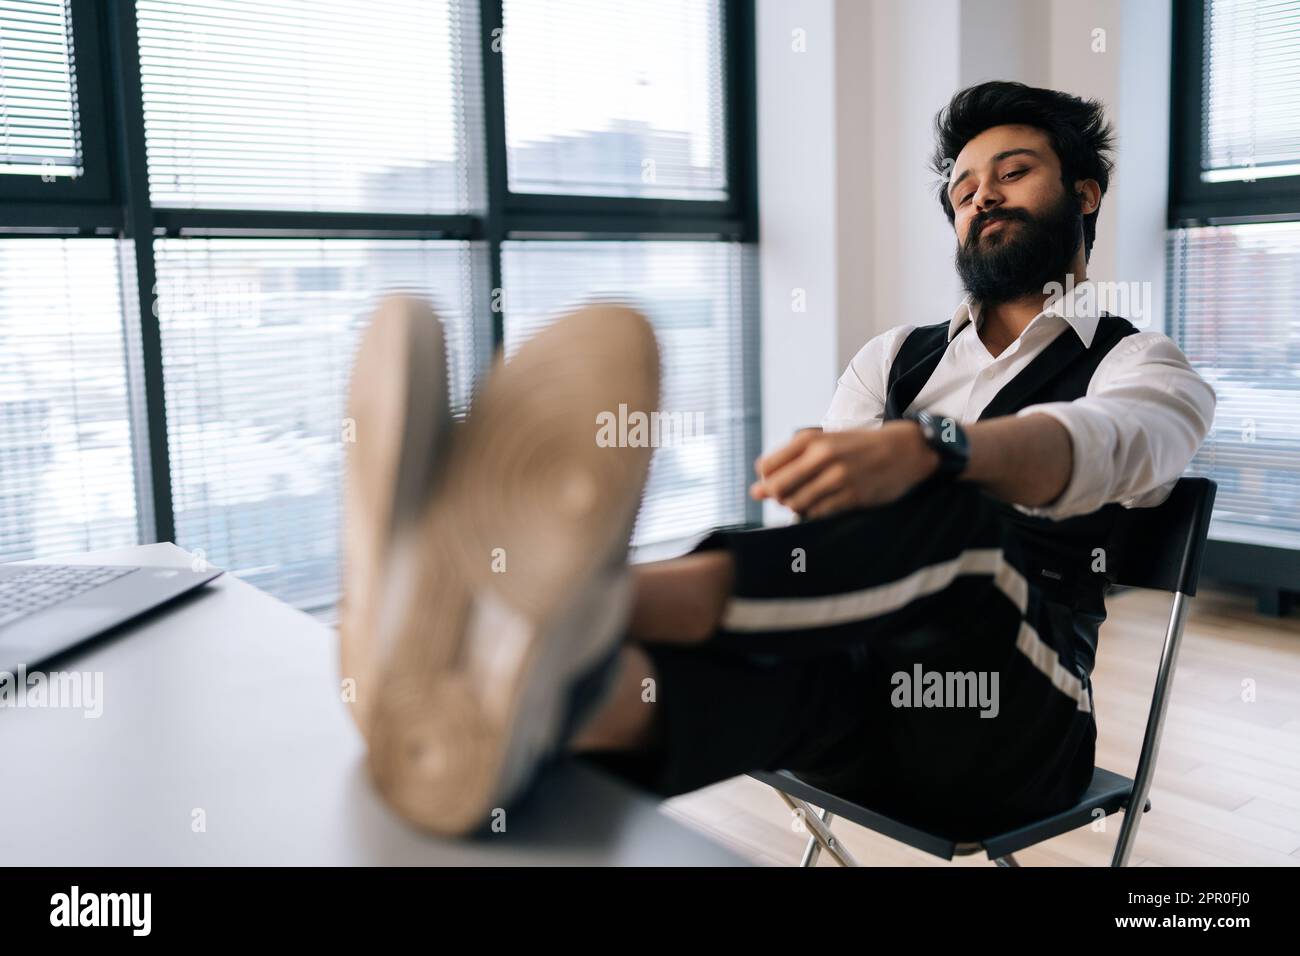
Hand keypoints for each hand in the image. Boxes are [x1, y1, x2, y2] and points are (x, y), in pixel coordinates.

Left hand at [749, 423, 939, 518]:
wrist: (902, 449)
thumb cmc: (857, 446)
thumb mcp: (824, 440)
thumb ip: (792, 459)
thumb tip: (758, 486)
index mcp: (810, 439)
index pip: (766, 467)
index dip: (764, 480)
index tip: (771, 483)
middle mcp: (821, 456)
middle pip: (777, 487)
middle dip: (775, 497)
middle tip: (784, 497)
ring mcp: (837, 477)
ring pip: (796, 503)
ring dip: (794, 506)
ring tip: (804, 500)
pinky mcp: (851, 496)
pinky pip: (817, 513)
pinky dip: (812, 513)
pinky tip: (819, 505)